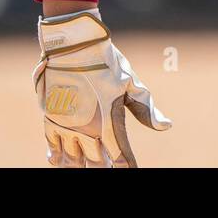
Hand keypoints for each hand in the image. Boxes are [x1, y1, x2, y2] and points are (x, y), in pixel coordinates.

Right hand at [32, 10, 171, 166]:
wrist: (73, 47)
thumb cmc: (107, 63)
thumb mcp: (131, 83)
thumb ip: (146, 110)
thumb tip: (166, 127)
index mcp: (110, 123)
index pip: (121, 157)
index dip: (127, 167)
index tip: (131, 171)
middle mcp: (87, 130)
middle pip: (97, 163)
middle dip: (104, 168)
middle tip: (108, 168)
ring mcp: (66, 126)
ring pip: (73, 160)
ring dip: (81, 166)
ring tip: (86, 168)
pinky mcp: (50, 118)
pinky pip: (52, 146)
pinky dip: (56, 157)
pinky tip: (58, 161)